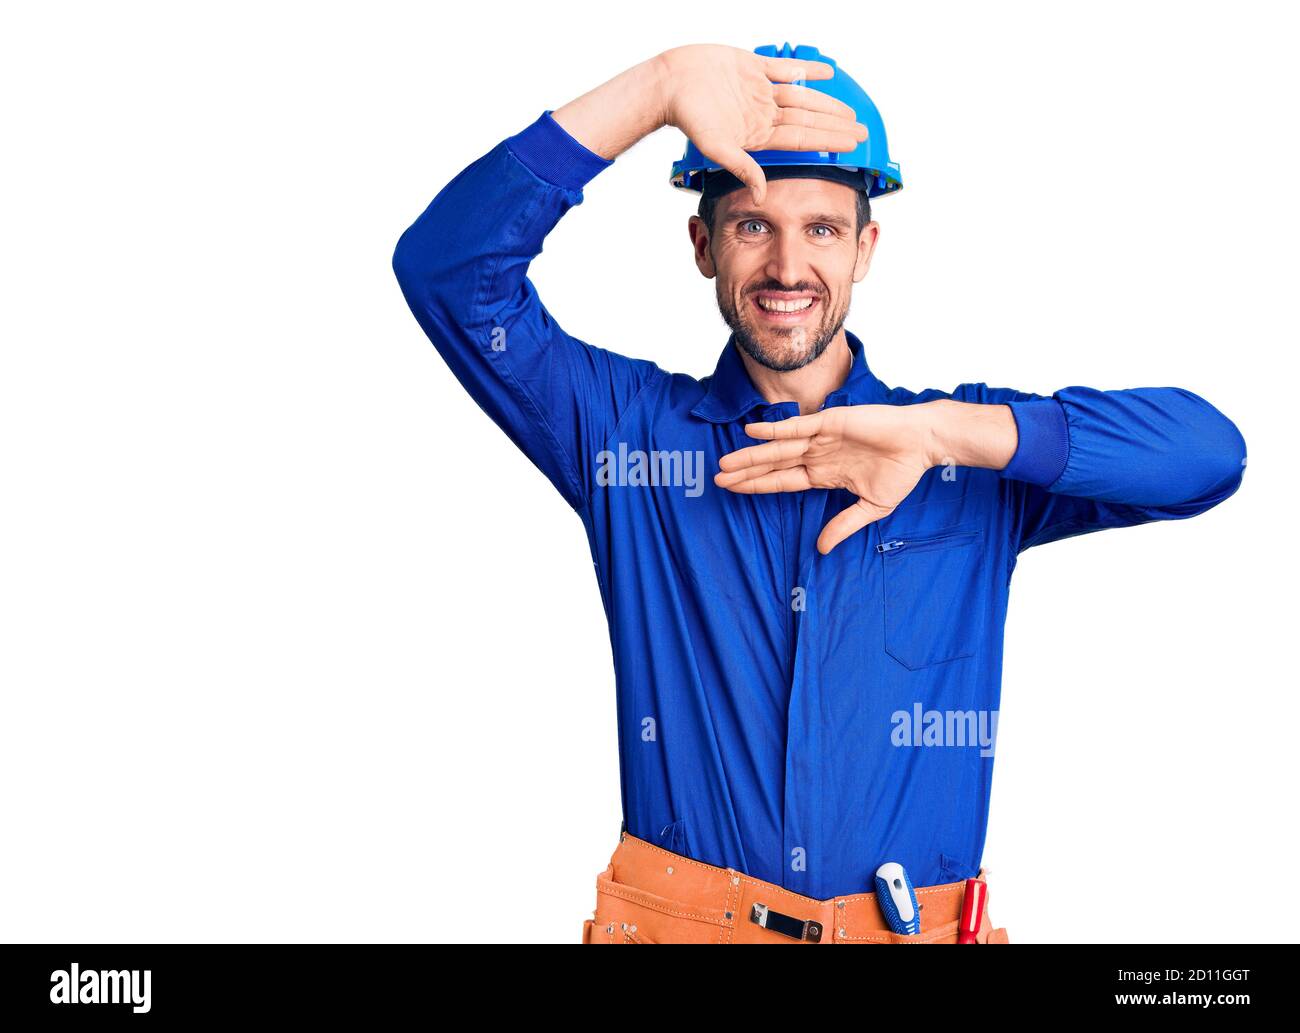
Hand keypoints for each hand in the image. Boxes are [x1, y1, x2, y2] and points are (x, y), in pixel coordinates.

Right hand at [654, 45, 867, 202]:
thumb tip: (760, 197)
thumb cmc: (687, 116)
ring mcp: (758, 92)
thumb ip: (742, 168)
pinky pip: (784, 69)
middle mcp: (761, 114)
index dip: (828, 140)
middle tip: (861, 131)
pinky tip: (826, 74)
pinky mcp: (752, 68)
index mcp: (757, 134)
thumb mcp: (716, 147)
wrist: (669, 83)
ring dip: (825, 103)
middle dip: (835, 125)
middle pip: (807, 120)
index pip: (802, 139)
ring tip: (848, 110)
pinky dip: (806, 70)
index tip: (852, 145)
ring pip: (801, 97)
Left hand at [714, 405, 937, 554]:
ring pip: (778, 448)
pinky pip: (796, 427)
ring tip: (725, 462)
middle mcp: (817, 455)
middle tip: (716, 479)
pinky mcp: (829, 422)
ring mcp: (821, 438)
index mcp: (824, 474)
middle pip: (773, 465)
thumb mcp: (871, 507)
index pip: (782, 482)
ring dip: (751, 455)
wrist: (921, 444)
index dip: (757, 486)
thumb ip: (843, 525)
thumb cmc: (901, 472)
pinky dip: (773, 430)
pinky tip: (750, 433)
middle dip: (745, 472)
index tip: (732, 491)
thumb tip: (822, 549)